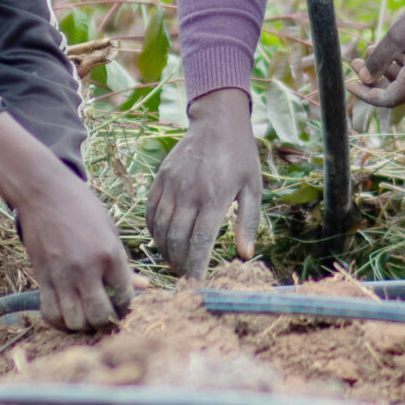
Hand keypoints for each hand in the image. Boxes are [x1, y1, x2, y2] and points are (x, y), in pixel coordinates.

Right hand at [0, 113, 132, 330]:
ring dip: (82, 324)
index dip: (126, 307)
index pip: (125, 297)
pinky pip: (50, 313)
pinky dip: (60, 321)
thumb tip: (143, 286)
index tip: (122, 304)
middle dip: (106, 322)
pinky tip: (66, 313)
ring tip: (86, 315)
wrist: (43, 191)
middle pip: (99, 316)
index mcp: (109, 254)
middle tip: (106, 316)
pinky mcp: (42, 277)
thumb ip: (123, 264)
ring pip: (74, 321)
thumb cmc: (81, 206)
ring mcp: (62, 275)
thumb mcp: (109, 230)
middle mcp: (86, 268)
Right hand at [147, 88, 262, 277]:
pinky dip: (153, 230)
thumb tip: (245, 255)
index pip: (199, 242)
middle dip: (179, 263)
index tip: (197, 282)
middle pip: (177, 239)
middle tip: (185, 275)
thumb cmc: (240, 156)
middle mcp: (189, 192)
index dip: (195, 266)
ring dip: (165, 249)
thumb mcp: (253, 188)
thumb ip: (248, 222)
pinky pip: (151, 211)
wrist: (217, 122)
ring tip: (174, 260)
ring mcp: (172, 184)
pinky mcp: (161, 177)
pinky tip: (162, 239)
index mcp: (215, 197)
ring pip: (161, 227)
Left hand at [351, 0, 404, 108]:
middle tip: (356, 62)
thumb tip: (364, 78)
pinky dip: (404, 65)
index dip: (366, 94)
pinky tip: (395, 47)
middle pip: (398, 92)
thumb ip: (378, 60)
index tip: (349, 83)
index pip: (388, 99)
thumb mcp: (396, 36)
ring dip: (388, 70)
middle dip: (374, 80)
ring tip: (371, 48)